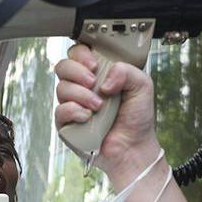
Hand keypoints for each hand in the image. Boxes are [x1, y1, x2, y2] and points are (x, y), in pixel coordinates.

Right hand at [54, 43, 160, 183]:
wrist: (134, 147)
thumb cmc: (136, 118)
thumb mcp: (142, 86)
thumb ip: (126, 71)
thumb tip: (104, 78)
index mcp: (98, 74)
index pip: (78, 54)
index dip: (81, 55)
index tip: (95, 65)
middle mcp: (83, 87)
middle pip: (63, 66)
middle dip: (77, 72)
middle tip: (94, 83)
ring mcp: (73, 105)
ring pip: (61, 88)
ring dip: (81, 95)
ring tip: (99, 106)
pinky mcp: (67, 124)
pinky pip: (60, 111)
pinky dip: (74, 111)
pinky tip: (88, 117)